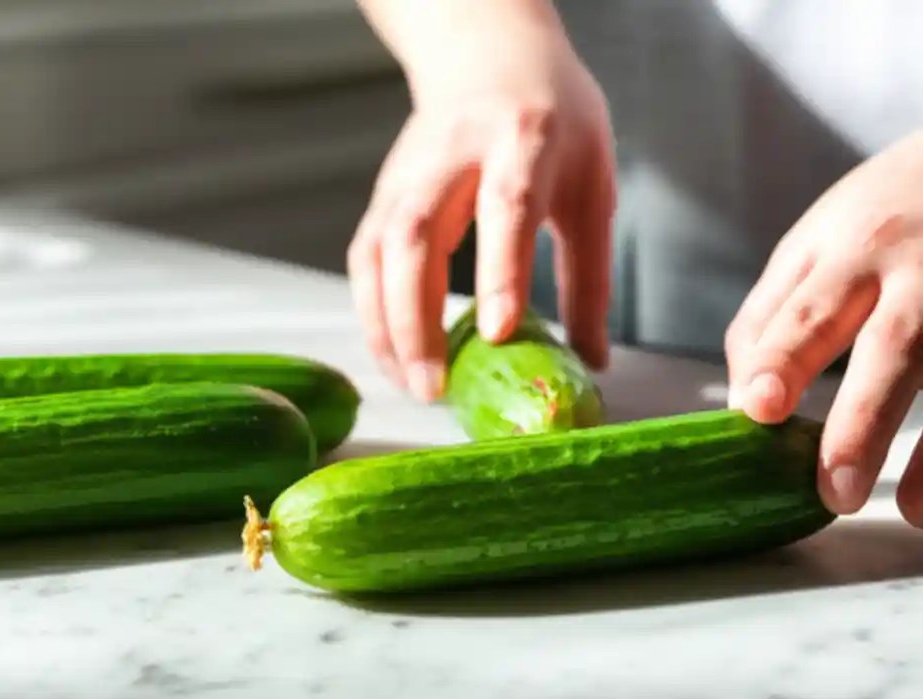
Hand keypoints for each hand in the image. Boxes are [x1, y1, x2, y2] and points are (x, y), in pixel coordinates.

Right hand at [349, 0, 616, 401]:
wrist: (486, 54)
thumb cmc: (551, 119)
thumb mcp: (591, 186)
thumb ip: (589, 275)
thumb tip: (591, 360)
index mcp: (523, 140)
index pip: (506, 208)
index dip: (499, 272)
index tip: (497, 332)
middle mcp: (453, 154)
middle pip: (417, 237)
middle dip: (417, 319)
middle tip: (434, 386)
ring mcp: (408, 174)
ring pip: (377, 253)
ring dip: (385, 326)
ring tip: (410, 385)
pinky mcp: (383, 195)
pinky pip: (365, 261)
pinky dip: (371, 313)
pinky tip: (392, 356)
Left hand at [726, 130, 922, 525]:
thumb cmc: (890, 213)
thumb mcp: (820, 239)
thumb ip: (774, 314)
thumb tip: (742, 400)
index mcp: (851, 251)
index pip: (805, 313)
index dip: (780, 363)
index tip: (759, 411)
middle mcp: (921, 271)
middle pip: (895, 349)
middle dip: (861, 421)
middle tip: (832, 488)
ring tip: (906, 511)